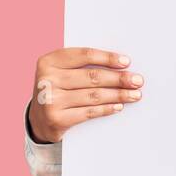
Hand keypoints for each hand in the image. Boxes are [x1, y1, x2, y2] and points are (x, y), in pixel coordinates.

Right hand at [28, 48, 143, 143]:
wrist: (38, 119)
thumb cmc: (58, 89)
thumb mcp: (62, 72)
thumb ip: (83, 65)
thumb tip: (121, 66)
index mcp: (48, 61)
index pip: (84, 55)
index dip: (108, 58)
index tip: (126, 62)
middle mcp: (46, 80)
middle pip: (92, 76)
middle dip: (119, 79)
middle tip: (137, 80)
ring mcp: (50, 100)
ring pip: (94, 95)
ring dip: (118, 95)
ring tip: (134, 94)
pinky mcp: (56, 119)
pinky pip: (89, 112)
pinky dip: (107, 109)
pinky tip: (119, 106)